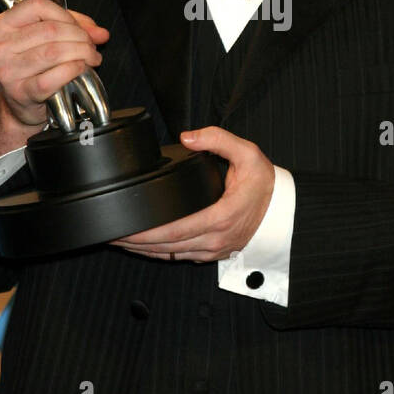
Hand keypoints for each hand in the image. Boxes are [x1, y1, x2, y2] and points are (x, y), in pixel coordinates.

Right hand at [0, 0, 108, 151]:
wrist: (17, 105)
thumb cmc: (30, 67)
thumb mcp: (44, 39)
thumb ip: (72, 27)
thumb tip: (99, 32)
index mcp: (1, 25)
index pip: (37, 6)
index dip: (65, 14)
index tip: (80, 27)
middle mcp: (0, 47)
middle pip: (50, 29)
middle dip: (80, 36)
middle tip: (91, 45)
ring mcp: (8, 71)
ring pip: (54, 51)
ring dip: (81, 52)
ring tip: (91, 57)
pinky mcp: (21, 92)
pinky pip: (54, 76)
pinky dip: (74, 70)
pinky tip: (81, 69)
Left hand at [111, 126, 274, 262]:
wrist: (284, 210)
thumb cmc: (265, 185)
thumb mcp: (247, 153)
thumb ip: (218, 139)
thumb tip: (188, 136)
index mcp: (221, 216)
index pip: (175, 229)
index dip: (146, 232)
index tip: (124, 228)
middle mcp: (216, 238)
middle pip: (166, 247)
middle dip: (135, 243)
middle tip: (110, 234)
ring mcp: (214, 249)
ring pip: (171, 256)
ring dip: (143, 251)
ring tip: (119, 241)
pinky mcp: (213, 253)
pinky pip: (180, 257)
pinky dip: (158, 254)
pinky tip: (143, 247)